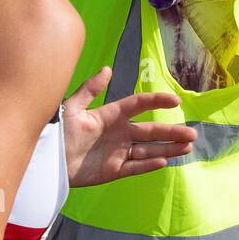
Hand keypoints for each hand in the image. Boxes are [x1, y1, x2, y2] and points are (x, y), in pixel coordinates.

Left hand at [61, 65, 196, 186]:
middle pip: (150, 131)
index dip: (157, 101)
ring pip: (148, 150)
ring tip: (188, 147)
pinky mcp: (113, 170)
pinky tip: (164, 162)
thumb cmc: (57, 130)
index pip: (139, 104)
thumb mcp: (71, 107)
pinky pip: (135, 167)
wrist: (46, 159)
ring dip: (167, 149)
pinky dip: (149, 165)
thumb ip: (90, 89)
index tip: (175, 101)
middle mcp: (118, 133)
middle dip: (171, 132)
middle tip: (192, 134)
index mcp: (110, 114)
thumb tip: (107, 69)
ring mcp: (117, 152)